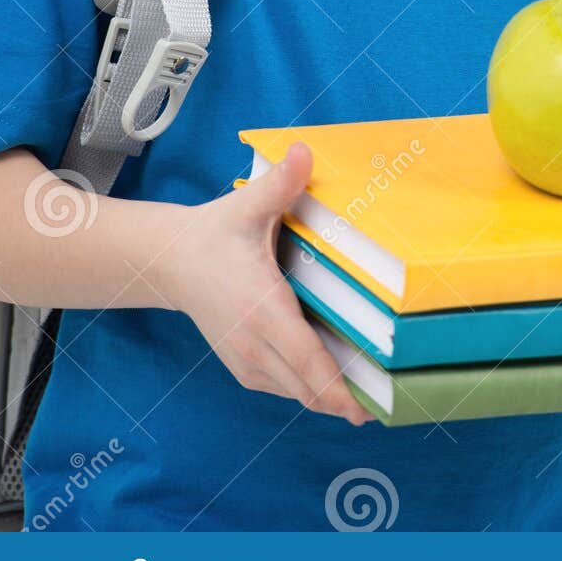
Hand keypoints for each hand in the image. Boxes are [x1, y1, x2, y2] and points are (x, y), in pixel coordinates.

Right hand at [157, 140, 372, 425]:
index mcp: (260, 308)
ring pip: (297, 393)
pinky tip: (337, 382)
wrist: (171, 263)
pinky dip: (311, 388)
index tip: (365, 409)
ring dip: (331, 396)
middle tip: (390, 402)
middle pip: (308, 387)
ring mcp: (246, 361)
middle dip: (347, 400)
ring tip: (373, 397)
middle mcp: (253, 344)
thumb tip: (304, 151)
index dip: (336, 387)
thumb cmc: (214, 234)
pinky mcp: (244, 368)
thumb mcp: (245, 206)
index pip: (305, 357)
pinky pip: (284, 387)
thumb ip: (279, 184)